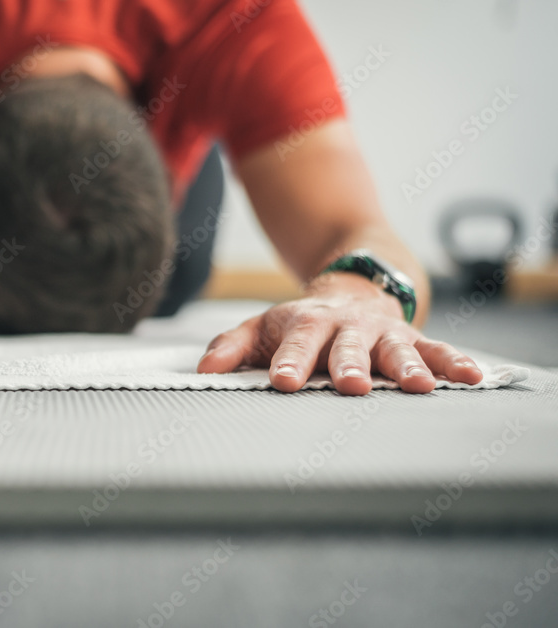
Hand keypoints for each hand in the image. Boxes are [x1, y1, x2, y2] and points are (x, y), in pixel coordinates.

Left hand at [196, 276, 482, 394]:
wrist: (352, 289)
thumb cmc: (300, 322)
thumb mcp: (261, 327)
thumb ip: (231, 346)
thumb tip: (203, 370)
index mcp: (306, 325)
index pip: (295, 343)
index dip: (290, 362)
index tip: (283, 381)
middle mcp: (347, 328)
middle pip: (347, 346)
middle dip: (349, 365)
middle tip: (351, 385)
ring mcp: (383, 333)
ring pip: (395, 349)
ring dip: (407, 367)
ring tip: (418, 386)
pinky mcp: (413, 339)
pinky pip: (438, 350)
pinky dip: (454, 362)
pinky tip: (471, 378)